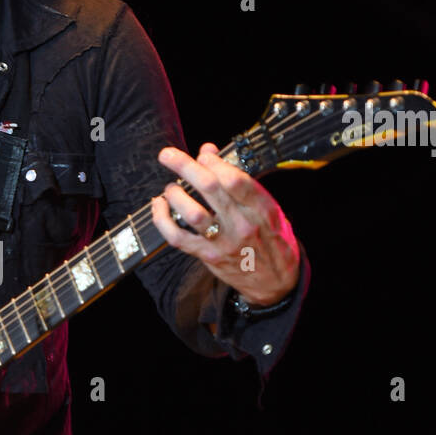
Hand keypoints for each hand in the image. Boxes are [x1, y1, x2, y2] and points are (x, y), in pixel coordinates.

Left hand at [150, 143, 299, 305]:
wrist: (276, 282)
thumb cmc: (271, 238)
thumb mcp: (268, 207)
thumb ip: (240, 180)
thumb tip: (208, 152)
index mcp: (261, 208)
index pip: (234, 179)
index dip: (213, 162)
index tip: (203, 155)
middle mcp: (242, 224)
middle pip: (209, 188)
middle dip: (184, 166)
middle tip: (168, 155)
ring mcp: (223, 241)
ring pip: (191, 212)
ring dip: (175, 194)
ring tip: (171, 188)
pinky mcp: (207, 255)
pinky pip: (177, 237)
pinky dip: (161, 219)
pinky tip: (159, 206)